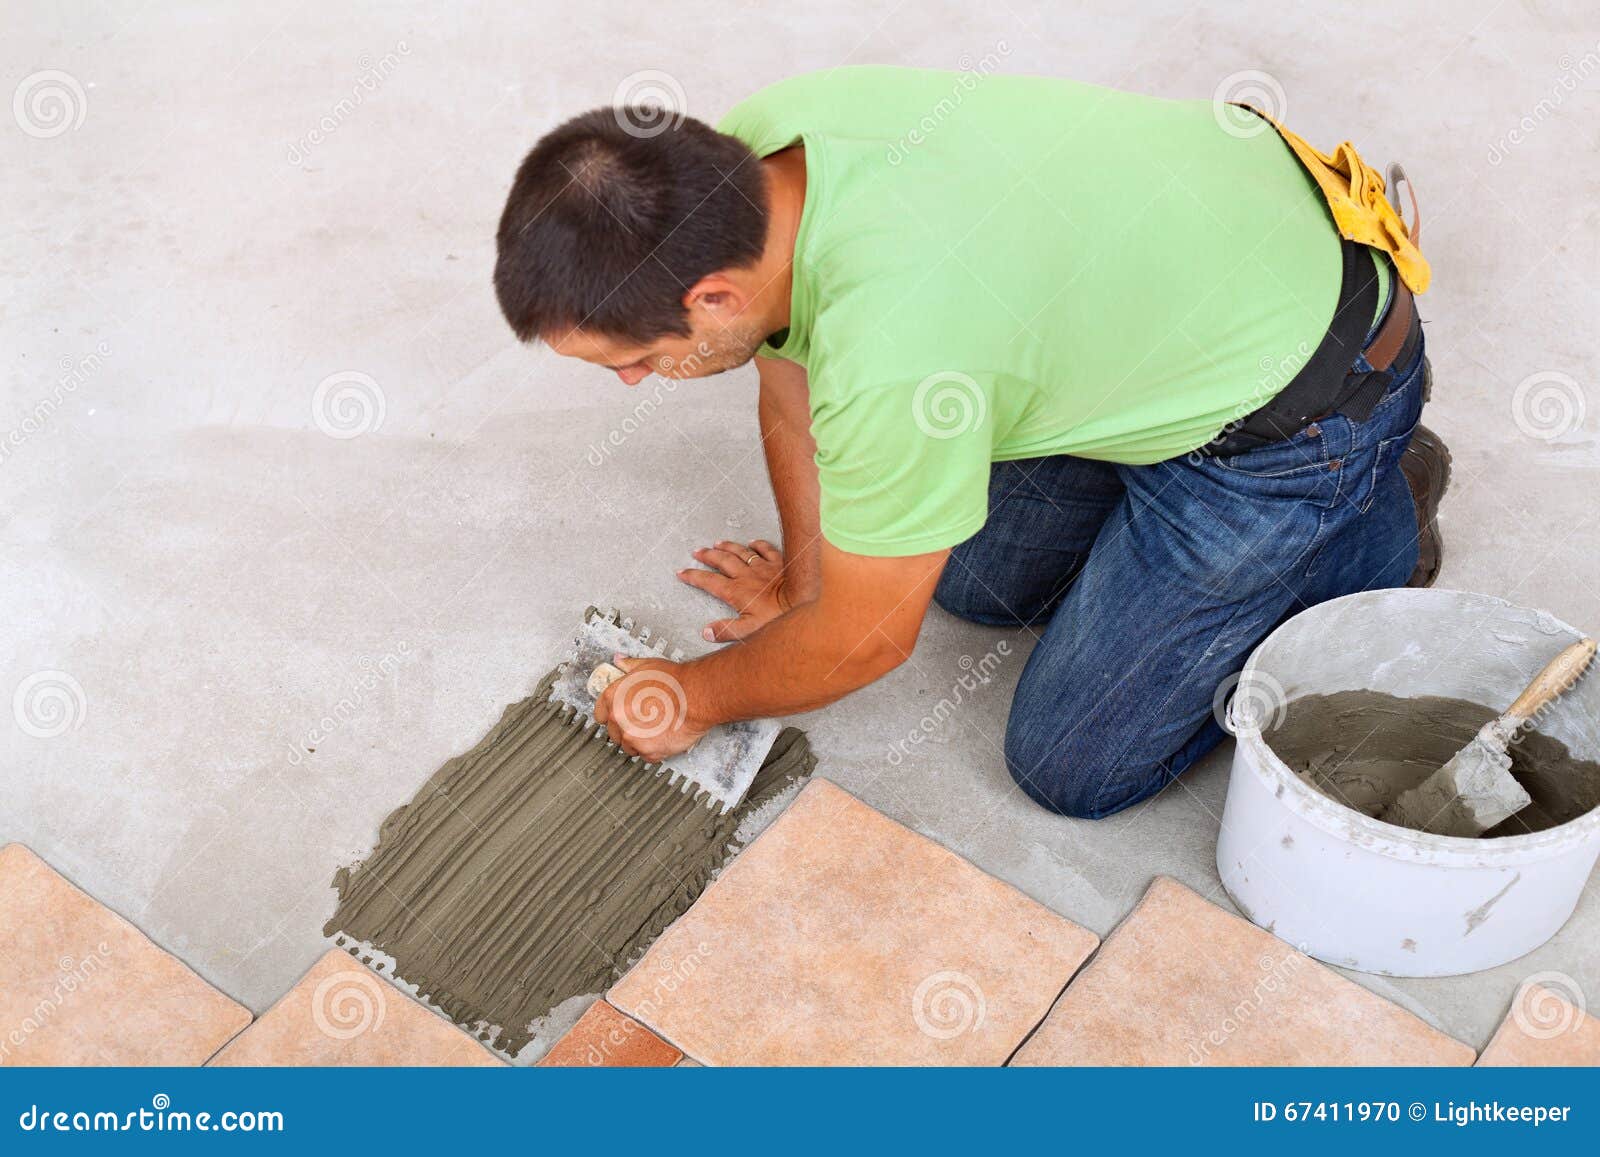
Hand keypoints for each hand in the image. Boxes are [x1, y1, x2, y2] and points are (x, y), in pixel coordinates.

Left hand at [593, 655, 708, 762]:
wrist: (696, 696)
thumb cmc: (674, 681)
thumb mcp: (648, 666)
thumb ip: (629, 665)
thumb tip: (620, 660)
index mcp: (614, 697)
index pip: (600, 714)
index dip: (612, 715)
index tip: (620, 716)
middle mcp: (619, 719)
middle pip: (614, 732)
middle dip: (627, 728)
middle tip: (644, 722)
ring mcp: (632, 737)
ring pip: (629, 746)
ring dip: (639, 741)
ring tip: (655, 729)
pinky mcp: (648, 752)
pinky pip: (647, 756)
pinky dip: (654, 750)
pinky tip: (663, 737)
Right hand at [677, 539, 788, 642]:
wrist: (806, 600)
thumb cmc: (780, 617)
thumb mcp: (750, 631)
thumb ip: (727, 631)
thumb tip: (707, 632)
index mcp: (737, 592)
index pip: (709, 582)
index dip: (694, 577)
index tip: (683, 573)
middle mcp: (748, 576)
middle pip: (722, 561)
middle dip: (707, 556)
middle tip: (697, 552)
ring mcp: (764, 567)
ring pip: (741, 552)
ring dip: (727, 547)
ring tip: (717, 543)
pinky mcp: (780, 563)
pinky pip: (766, 549)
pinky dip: (757, 545)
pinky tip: (753, 542)